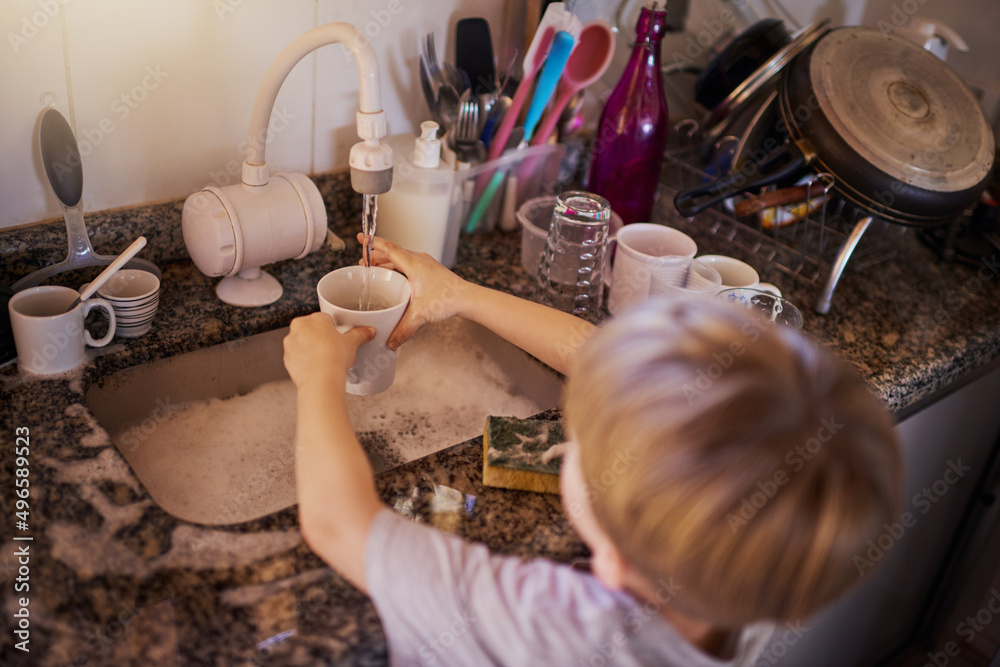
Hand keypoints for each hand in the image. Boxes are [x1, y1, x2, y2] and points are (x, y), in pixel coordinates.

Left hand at [283, 313, 373, 388]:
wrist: (320, 380)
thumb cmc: (333, 358)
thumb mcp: (351, 343)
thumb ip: (359, 334)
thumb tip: (367, 331)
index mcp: (313, 319)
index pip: (325, 318)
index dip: (334, 328)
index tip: (339, 336)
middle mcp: (298, 328)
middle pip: (312, 329)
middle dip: (321, 337)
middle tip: (333, 348)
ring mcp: (290, 344)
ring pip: (303, 342)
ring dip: (311, 348)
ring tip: (325, 359)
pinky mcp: (287, 359)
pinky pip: (298, 356)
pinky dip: (305, 360)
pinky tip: (316, 366)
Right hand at [359, 234, 471, 349]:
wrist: (468, 298)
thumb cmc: (448, 298)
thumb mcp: (421, 314)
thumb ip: (403, 329)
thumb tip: (391, 342)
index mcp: (413, 263)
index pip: (388, 249)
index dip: (372, 244)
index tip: (361, 237)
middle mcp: (419, 260)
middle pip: (392, 253)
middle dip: (376, 256)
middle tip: (363, 263)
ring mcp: (425, 265)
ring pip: (401, 260)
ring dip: (387, 263)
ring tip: (374, 270)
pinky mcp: (430, 272)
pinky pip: (409, 266)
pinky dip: (398, 269)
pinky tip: (394, 280)